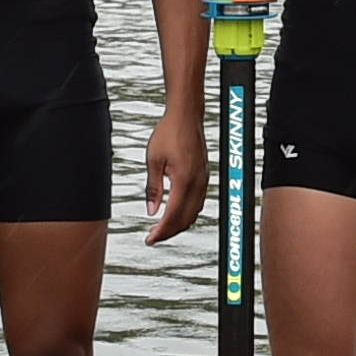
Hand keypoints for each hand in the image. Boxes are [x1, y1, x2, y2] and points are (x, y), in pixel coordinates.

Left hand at [138, 103, 204, 241]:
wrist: (186, 115)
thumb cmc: (169, 132)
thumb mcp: (153, 160)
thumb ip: (153, 188)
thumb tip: (152, 210)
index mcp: (184, 180)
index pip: (172, 215)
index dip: (161, 231)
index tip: (150, 239)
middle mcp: (197, 183)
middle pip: (185, 218)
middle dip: (169, 232)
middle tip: (153, 237)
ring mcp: (203, 180)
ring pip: (194, 212)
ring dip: (179, 224)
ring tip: (163, 228)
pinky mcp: (204, 176)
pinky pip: (198, 202)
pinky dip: (187, 213)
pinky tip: (176, 213)